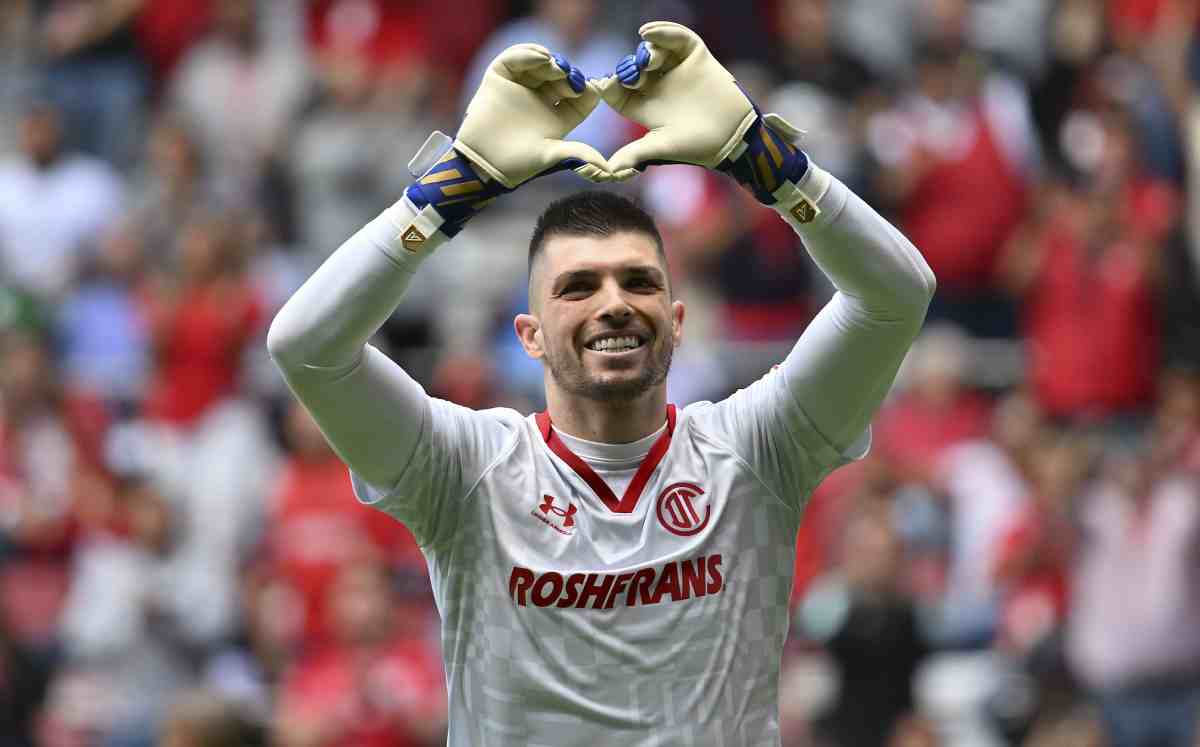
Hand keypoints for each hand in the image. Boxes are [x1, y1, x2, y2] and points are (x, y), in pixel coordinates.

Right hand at [455, 44, 610, 187]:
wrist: (483, 164)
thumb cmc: (518, 165)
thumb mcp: (553, 156)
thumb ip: (580, 155)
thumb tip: (608, 169)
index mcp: (559, 118)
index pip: (581, 97)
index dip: (589, 89)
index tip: (593, 87)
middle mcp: (542, 101)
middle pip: (562, 77)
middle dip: (569, 74)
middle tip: (571, 76)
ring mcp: (521, 88)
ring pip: (540, 64)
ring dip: (550, 61)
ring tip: (557, 66)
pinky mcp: (498, 80)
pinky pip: (513, 59)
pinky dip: (527, 53)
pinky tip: (539, 57)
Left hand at [594, 22, 756, 177]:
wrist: (733, 135)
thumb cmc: (697, 146)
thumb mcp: (661, 146)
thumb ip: (635, 153)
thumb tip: (609, 170)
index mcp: (646, 108)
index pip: (618, 92)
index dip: (609, 87)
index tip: (601, 84)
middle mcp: (658, 87)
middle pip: (633, 70)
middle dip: (628, 70)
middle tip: (630, 74)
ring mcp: (676, 71)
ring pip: (652, 52)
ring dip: (645, 53)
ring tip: (645, 60)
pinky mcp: (695, 57)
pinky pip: (677, 38)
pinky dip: (663, 31)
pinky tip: (647, 32)